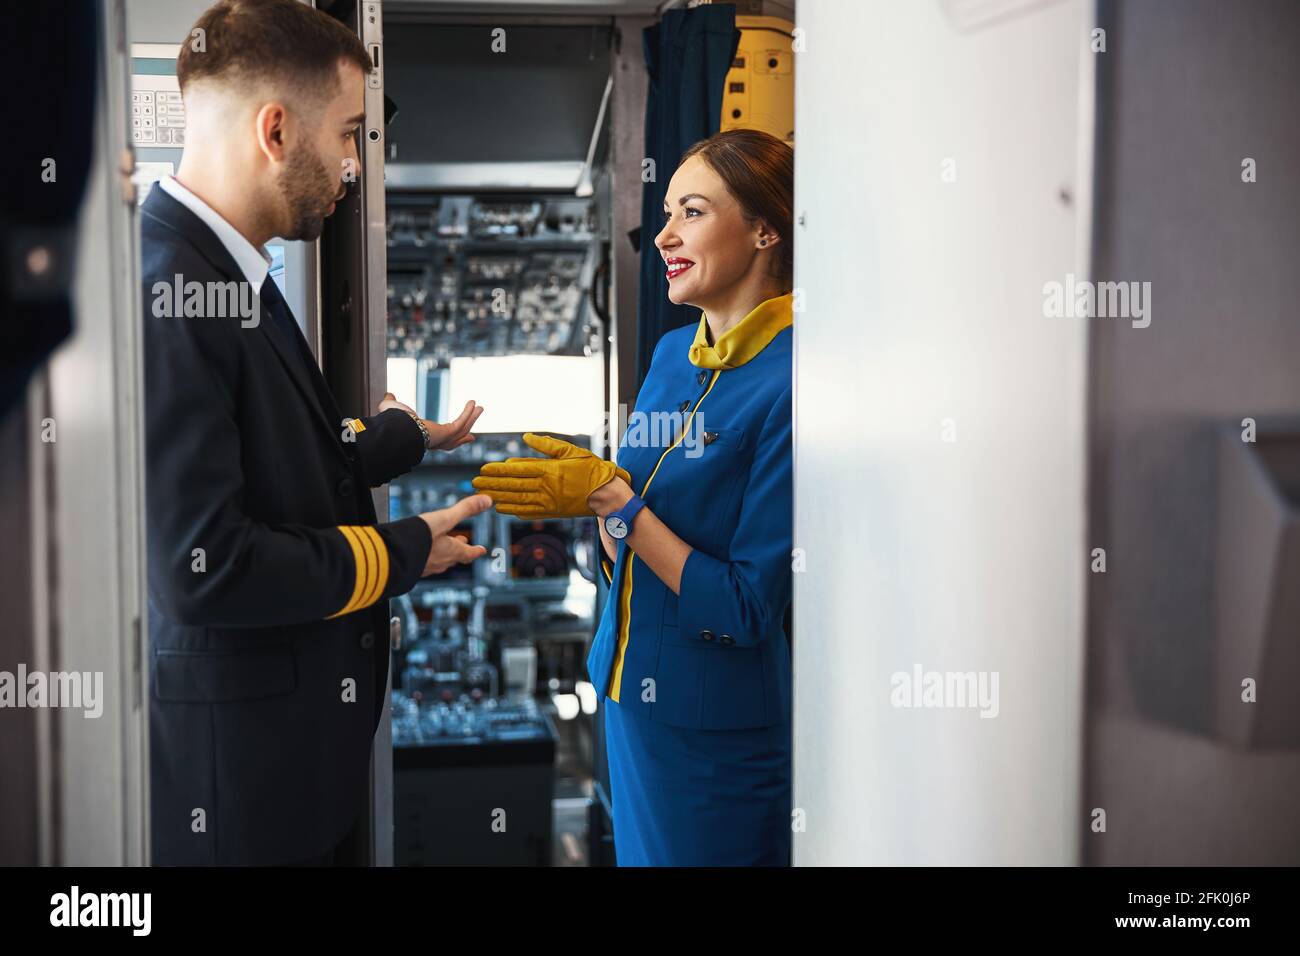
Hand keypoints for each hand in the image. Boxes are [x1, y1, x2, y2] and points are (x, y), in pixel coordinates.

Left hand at [379, 394, 484, 451]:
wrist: (396, 429)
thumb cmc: (393, 423)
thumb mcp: (392, 408)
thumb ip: (391, 402)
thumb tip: (388, 395)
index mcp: (426, 439)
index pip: (444, 439)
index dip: (456, 436)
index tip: (465, 434)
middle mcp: (436, 441)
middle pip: (458, 435)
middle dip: (469, 425)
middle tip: (475, 420)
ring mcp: (444, 439)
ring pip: (463, 429)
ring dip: (472, 418)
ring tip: (480, 407)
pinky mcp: (448, 433)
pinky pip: (461, 422)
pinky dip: (468, 412)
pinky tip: (473, 403)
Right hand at [418, 494, 492, 575]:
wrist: (391, 556)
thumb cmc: (418, 538)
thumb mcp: (445, 518)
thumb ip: (465, 509)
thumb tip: (487, 500)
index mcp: (451, 551)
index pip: (468, 553)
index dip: (476, 551)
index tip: (482, 550)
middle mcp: (440, 562)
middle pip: (454, 557)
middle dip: (460, 550)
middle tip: (463, 543)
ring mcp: (425, 568)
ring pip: (439, 561)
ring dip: (444, 554)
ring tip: (443, 548)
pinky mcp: (411, 569)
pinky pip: (423, 565)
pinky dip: (427, 558)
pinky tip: (420, 555)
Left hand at [471, 433, 630, 518]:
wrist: (606, 493)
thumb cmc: (591, 469)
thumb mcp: (570, 450)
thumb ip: (546, 445)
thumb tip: (526, 437)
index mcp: (548, 469)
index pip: (517, 469)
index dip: (498, 470)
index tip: (483, 469)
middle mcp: (545, 487)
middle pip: (512, 485)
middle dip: (492, 484)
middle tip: (474, 483)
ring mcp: (548, 502)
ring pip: (517, 500)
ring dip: (497, 497)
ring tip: (482, 495)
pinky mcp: (552, 512)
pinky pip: (528, 512)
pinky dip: (513, 510)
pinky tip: (502, 508)